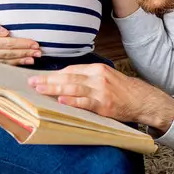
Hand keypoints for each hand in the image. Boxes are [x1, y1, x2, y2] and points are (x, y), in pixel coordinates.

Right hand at [0, 15, 41, 65]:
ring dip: (19, 61)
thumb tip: (6, 33)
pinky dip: (7, 66)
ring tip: (32, 60)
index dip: (24, 44)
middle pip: (9, 54)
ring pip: (3, 62)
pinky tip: (15, 65)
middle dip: (26, 53)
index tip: (36, 44)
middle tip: (40, 53)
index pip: (9, 44)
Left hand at [28, 63, 173, 130]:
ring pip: (73, 88)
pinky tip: (61, 100)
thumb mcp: (105, 77)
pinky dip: (72, 101)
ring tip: (39, 89)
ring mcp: (101, 91)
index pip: (70, 70)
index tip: (38, 76)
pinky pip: (85, 103)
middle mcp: (98, 77)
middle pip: (68, 77)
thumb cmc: (121, 90)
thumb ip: (87, 78)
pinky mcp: (104, 105)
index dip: (53, 74)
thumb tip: (63, 81)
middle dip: (48, 80)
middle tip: (32, 82)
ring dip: (54, 88)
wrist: (142, 100)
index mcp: (97, 69)